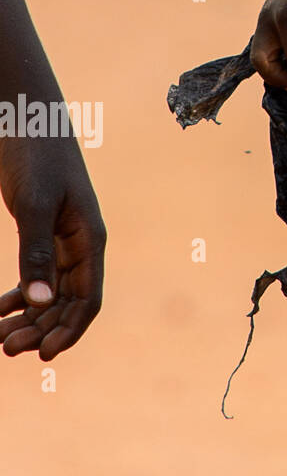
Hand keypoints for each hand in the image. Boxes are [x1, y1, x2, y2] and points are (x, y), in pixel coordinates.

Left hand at [0, 140, 105, 359]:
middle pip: (68, 303)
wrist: (27, 119)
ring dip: (27, 319)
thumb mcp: (32, 206)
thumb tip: (37, 303)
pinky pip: (37, 276)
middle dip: (40, 329)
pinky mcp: (43, 232)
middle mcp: (80, 244)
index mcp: (89, 239)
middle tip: (6, 349)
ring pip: (50, 294)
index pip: (89, 299)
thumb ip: (35, 254)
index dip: (70, 331)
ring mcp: (63, 240)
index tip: (43, 356)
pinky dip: (18, 297)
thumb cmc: (35, 157)